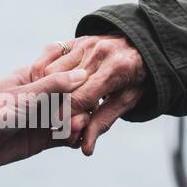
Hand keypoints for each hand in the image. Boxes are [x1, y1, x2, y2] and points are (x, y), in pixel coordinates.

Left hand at [0, 63, 92, 173]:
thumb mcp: (24, 96)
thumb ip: (54, 86)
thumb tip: (83, 73)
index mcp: (35, 77)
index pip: (67, 75)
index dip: (81, 83)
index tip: (89, 92)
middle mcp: (42, 96)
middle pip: (74, 98)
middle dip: (81, 108)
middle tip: (78, 120)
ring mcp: (43, 117)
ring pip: (72, 118)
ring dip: (79, 124)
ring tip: (75, 132)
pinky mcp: (42, 138)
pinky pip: (65, 136)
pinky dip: (74, 138)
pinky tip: (75, 142)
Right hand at [31, 35, 147, 154]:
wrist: (143, 47)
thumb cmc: (136, 79)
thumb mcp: (126, 102)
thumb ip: (103, 122)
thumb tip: (85, 149)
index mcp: (115, 69)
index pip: (82, 98)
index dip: (66, 117)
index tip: (57, 131)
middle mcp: (98, 52)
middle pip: (62, 85)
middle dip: (54, 106)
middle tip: (51, 122)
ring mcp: (86, 42)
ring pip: (52, 69)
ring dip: (46, 88)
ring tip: (51, 104)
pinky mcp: (76, 38)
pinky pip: (50, 52)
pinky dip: (43, 69)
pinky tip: (47, 83)